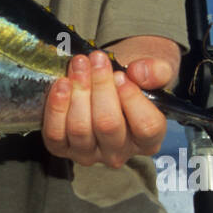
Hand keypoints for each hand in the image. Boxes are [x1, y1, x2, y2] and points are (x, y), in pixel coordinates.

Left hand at [42, 48, 173, 167]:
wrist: (106, 86)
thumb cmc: (132, 83)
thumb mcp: (153, 74)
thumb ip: (156, 72)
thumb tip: (137, 73)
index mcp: (148, 140)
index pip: (146, 127)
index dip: (132, 99)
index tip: (121, 75)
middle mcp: (118, 153)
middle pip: (108, 125)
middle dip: (100, 87)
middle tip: (96, 59)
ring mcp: (88, 154)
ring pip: (80, 129)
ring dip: (78, 92)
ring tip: (79, 65)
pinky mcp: (63, 149)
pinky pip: (56, 134)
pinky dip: (56, 108)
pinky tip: (62, 84)